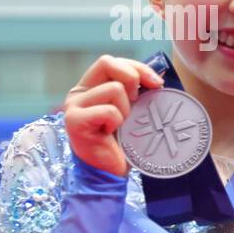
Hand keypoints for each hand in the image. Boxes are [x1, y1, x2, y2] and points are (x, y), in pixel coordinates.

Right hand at [63, 55, 164, 177]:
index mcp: (91, 87)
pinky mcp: (75, 121)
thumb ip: (139, 91)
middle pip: (107, 63)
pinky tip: (111, 134)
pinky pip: (109, 111)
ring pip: (113, 89)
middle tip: (137, 103)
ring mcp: (74, 106)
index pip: (111, 61)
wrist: (113, 171)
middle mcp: (79, 93)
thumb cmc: (125, 141)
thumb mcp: (134, 109)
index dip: (137, 68)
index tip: (157, 84)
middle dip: (132, 79)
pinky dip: (117, 122)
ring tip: (120, 126)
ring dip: (126, 109)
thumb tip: (159, 77)